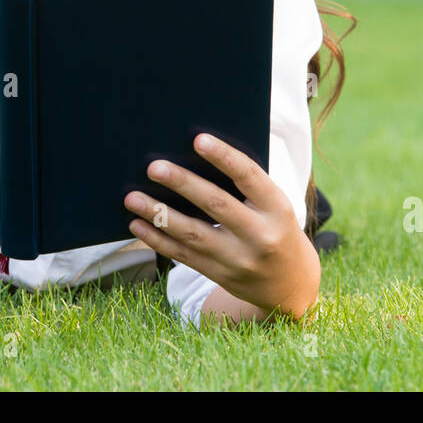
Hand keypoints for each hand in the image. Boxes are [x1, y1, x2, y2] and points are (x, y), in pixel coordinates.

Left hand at [123, 132, 319, 320]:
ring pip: (192, 234)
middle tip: (154, 167)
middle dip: (182, 183)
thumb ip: (245, 186)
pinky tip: (138, 224)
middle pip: (216, 205)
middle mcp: (260, 235)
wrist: (290, 284)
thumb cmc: (275, 227)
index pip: (249, 177)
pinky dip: (157, 240)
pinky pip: (183, 256)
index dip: (224, 157)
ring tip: (132, 198)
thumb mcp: (274, 206)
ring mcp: (238, 259)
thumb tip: (192, 156)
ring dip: (159, 214)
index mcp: (278, 208)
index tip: (198, 139)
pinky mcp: (220, 275)